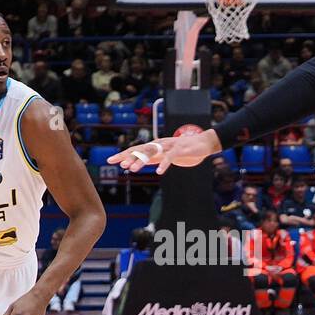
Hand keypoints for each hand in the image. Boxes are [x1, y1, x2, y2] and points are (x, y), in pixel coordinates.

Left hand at [108, 128, 223, 174]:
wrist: (203, 142)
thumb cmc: (184, 150)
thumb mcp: (165, 155)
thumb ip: (152, 159)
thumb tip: (138, 163)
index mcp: (155, 146)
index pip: (136, 149)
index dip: (124, 154)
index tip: (111, 160)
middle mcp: (160, 144)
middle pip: (141, 150)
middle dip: (130, 157)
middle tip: (120, 165)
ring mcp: (169, 146)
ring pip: (152, 152)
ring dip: (141, 161)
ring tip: (133, 169)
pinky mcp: (180, 149)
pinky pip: (170, 157)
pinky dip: (164, 164)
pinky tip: (158, 171)